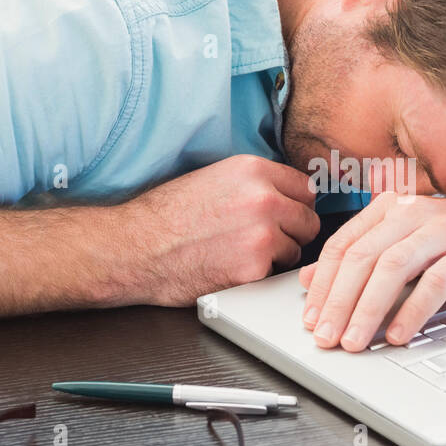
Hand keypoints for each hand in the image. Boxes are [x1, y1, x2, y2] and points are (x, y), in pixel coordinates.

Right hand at [126, 154, 318, 305]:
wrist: (136, 248)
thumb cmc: (166, 216)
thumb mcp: (214, 178)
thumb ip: (255, 183)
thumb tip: (288, 194)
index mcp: (253, 170)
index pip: (305, 188)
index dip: (295, 205)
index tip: (287, 215)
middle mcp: (263, 198)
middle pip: (309, 220)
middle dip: (292, 232)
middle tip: (265, 239)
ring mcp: (262, 234)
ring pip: (296, 249)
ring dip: (277, 256)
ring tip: (240, 253)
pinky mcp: (255, 267)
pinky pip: (276, 273)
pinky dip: (259, 275)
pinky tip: (231, 268)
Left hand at [299, 191, 445, 350]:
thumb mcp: (409, 240)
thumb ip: (363, 254)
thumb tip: (310, 278)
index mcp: (392, 209)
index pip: (343, 246)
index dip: (322, 285)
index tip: (311, 319)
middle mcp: (414, 214)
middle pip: (362, 258)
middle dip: (338, 302)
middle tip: (326, 338)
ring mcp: (445, 230)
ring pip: (392, 268)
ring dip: (367, 308)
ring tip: (355, 341)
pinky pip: (436, 281)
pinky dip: (413, 310)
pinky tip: (399, 334)